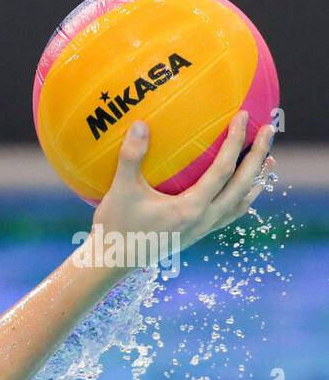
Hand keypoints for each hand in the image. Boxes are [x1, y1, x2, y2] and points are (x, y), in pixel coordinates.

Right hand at [91, 110, 275, 272]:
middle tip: (269, 130)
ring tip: (268, 161)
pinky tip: (242, 191)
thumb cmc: (115, 227)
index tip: (242, 117)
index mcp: (190, 208)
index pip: (223, 170)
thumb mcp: (120, 191)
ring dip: (256, 180)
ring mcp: (201, 229)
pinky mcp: (195, 235)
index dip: (236, 141)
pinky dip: (242, 200)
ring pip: (240, 203)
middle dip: (258, 156)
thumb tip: (139, 124)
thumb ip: (131, 157)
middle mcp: (203, 220)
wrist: (111, 263)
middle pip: (242, 185)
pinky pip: (228, 215)